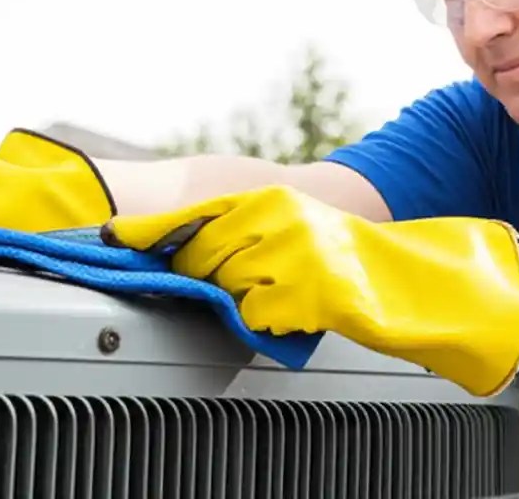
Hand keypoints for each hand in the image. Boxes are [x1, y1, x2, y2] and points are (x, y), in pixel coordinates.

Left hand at [101, 185, 518, 395]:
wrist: (407, 276)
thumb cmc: (344, 256)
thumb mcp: (290, 227)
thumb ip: (244, 231)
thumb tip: (188, 247)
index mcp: (268, 200)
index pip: (192, 214)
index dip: (148, 229)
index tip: (111, 237)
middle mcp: (275, 220)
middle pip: (203, 254)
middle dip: (200, 271)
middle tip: (223, 276)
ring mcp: (288, 256)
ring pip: (228, 285)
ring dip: (242, 294)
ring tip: (280, 288)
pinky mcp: (303, 291)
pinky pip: (256, 315)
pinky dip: (268, 319)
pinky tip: (296, 309)